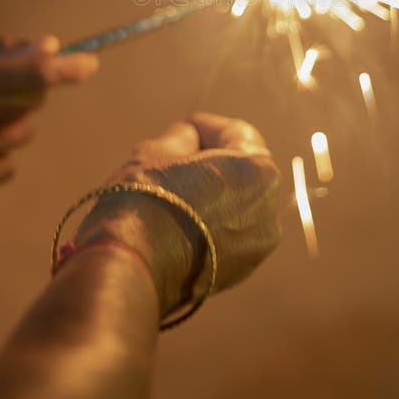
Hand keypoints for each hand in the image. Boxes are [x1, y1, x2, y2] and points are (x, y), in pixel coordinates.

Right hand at [0, 35, 98, 196]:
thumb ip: (2, 51)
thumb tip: (51, 46)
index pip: (36, 74)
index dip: (68, 67)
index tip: (88, 63)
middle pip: (33, 103)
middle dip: (28, 90)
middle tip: (3, 86)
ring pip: (24, 134)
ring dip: (13, 122)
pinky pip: (7, 167)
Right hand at [74, 112, 281, 318]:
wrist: (130, 267)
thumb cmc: (145, 199)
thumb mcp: (158, 150)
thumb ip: (185, 138)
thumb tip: (191, 139)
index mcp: (258, 170)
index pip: (236, 134)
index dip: (206, 127)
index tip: (182, 129)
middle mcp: (269, 209)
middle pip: (241, 170)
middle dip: (211, 161)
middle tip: (175, 160)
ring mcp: (257, 245)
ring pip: (236, 204)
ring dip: (212, 194)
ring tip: (175, 193)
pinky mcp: (240, 271)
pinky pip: (229, 234)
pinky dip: (211, 223)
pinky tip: (179, 222)